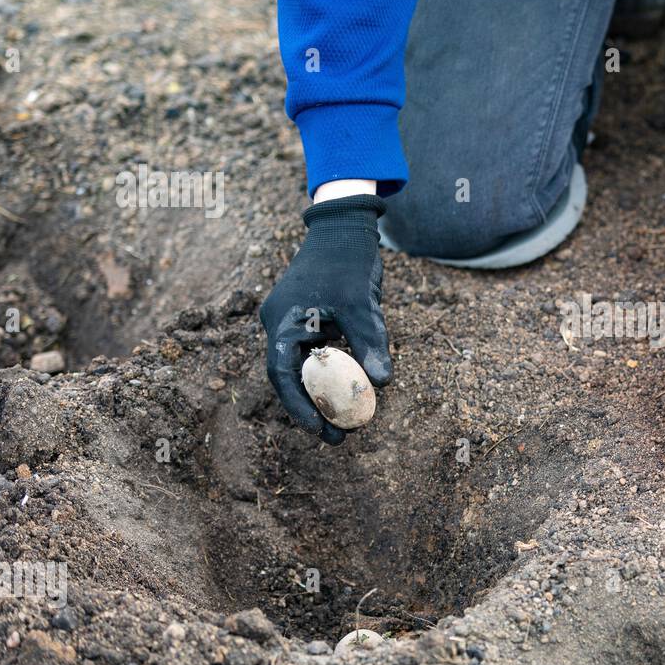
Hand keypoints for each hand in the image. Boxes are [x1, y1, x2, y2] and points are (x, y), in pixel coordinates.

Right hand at [259, 194, 392, 443]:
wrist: (345, 227)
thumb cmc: (349, 262)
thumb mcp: (362, 305)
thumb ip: (371, 343)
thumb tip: (383, 383)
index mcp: (282, 321)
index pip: (283, 373)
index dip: (297, 406)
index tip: (316, 430)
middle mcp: (281, 324)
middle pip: (292, 376)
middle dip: (313, 408)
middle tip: (337, 437)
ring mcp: (294, 321)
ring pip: (306, 366)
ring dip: (325, 392)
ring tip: (349, 421)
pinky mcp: (310, 318)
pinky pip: (318, 353)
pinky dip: (333, 372)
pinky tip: (354, 388)